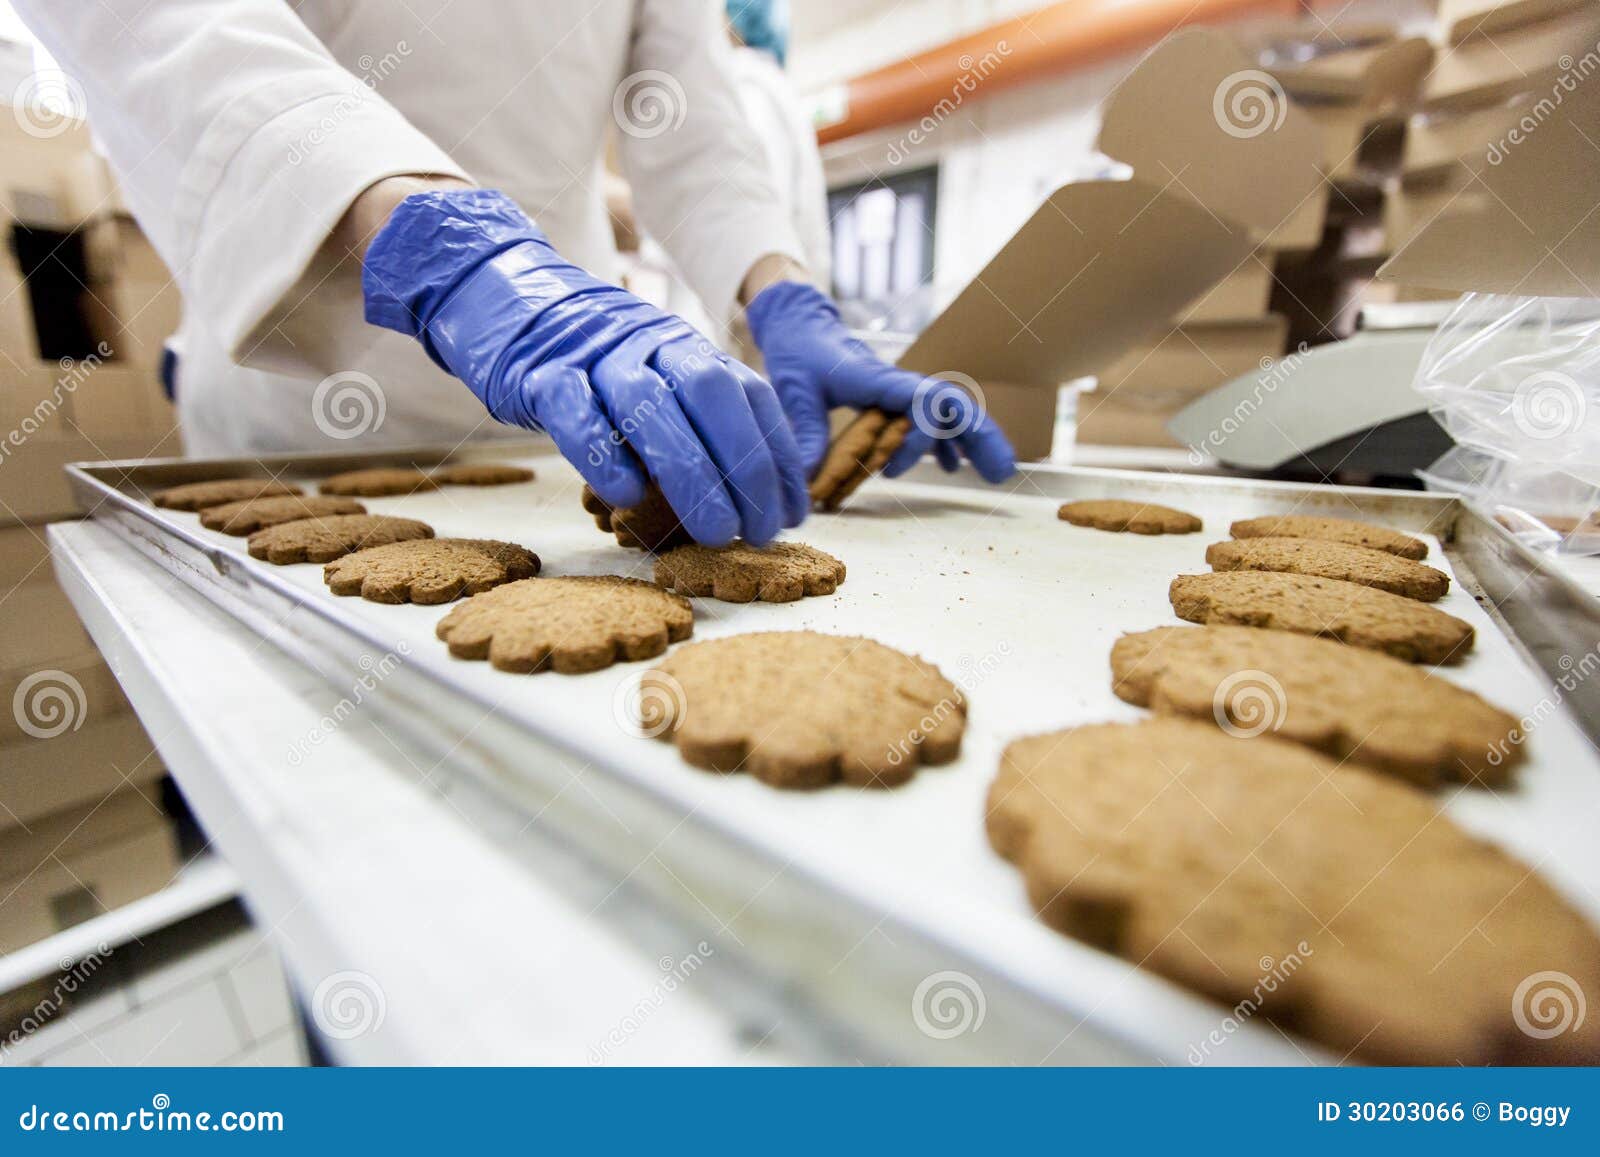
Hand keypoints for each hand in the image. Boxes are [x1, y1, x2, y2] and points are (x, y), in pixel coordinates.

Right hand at [362, 189, 806, 545]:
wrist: (511, 305)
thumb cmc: (598, 368)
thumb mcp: (660, 378)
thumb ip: (706, 423)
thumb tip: (767, 496)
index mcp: (688, 347)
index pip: (749, 396)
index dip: (776, 457)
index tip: (791, 515)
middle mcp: (650, 344)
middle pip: (711, 395)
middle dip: (745, 467)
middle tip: (758, 531)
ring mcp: (594, 355)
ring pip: (650, 405)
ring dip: (691, 472)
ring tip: (716, 531)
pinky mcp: (540, 375)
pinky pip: (575, 413)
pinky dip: (604, 455)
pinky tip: (628, 496)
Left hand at [745, 281, 1016, 481]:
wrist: (801, 326)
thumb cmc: (799, 353)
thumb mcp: (795, 392)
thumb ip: (805, 433)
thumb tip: (805, 480)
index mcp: (881, 379)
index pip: (923, 403)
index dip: (920, 437)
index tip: (890, 470)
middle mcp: (900, 384)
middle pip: (955, 406)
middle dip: (981, 437)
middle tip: (1003, 473)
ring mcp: (901, 392)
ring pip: (951, 413)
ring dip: (975, 441)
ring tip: (998, 474)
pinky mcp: (895, 399)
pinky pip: (932, 420)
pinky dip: (946, 442)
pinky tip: (952, 466)